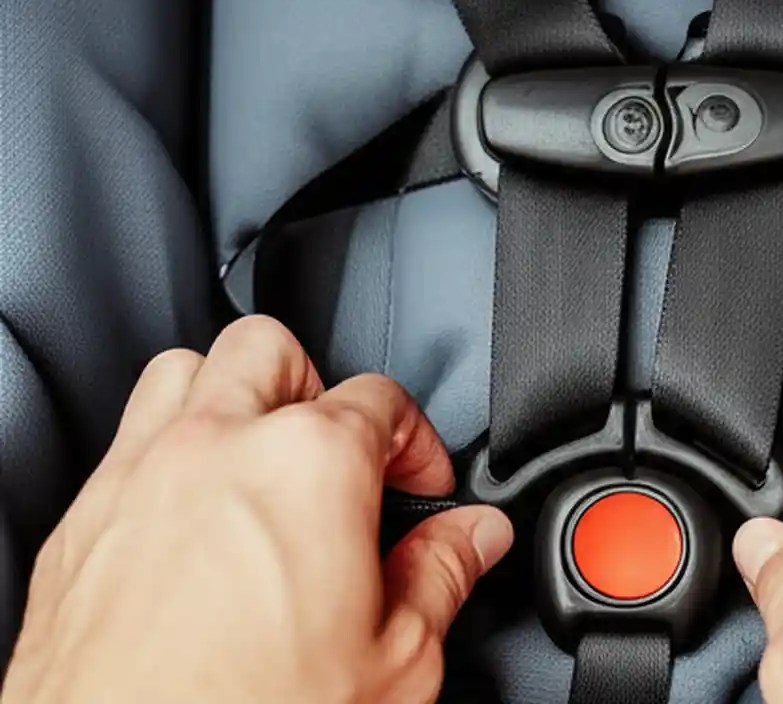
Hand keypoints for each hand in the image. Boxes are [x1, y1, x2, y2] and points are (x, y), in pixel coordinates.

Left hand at [1, 316, 511, 703]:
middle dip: (322, 390)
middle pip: (276, 350)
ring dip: (236, 400)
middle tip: (347, 459)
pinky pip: (130, 442)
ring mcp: (137, 477)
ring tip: (270, 462)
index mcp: (309, 464)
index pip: (384, 400)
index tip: (423, 486)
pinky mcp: (81, 524)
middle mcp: (215, 447)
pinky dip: (171, 454)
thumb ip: (443, 574)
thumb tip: (473, 537)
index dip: (419, 443)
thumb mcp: (396, 660)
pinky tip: (201, 517)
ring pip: (187, 372)